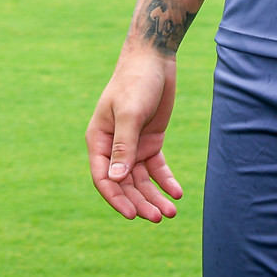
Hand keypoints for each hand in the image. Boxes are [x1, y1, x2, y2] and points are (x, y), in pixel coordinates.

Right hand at [86, 46, 182, 221]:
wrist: (154, 59)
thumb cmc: (135, 82)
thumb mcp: (129, 113)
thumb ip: (123, 147)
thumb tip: (115, 180)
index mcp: (99, 140)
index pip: (103, 178)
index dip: (116, 198)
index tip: (132, 215)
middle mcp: (114, 147)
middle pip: (125, 184)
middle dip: (140, 202)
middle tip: (159, 217)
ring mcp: (133, 145)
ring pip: (142, 180)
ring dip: (154, 196)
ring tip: (171, 212)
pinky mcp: (151, 141)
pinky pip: (157, 168)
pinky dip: (166, 181)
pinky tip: (177, 192)